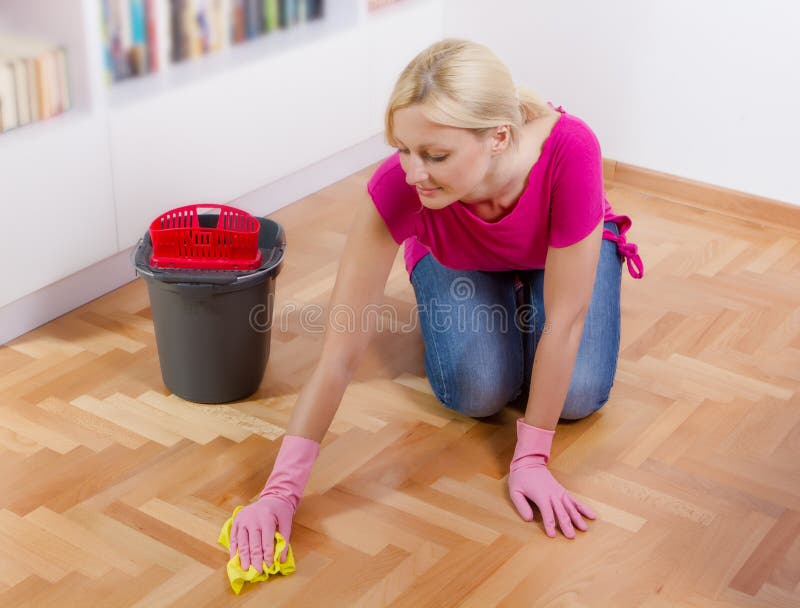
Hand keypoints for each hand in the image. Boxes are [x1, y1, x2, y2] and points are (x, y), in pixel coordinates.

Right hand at [229, 494, 293, 570]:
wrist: (272, 497)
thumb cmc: (280, 512)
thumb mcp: (287, 523)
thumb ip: (284, 541)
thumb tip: (281, 560)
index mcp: (266, 518)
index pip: (266, 541)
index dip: (268, 555)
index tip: (269, 566)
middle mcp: (253, 519)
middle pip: (253, 543)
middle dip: (255, 559)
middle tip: (257, 571)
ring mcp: (243, 519)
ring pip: (242, 542)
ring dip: (243, 557)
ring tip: (245, 568)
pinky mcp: (236, 520)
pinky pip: (234, 537)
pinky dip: (234, 549)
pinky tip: (235, 559)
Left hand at [508, 418, 595, 537]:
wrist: (530, 461)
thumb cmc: (521, 477)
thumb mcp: (515, 491)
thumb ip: (521, 505)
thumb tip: (529, 519)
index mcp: (541, 496)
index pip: (547, 512)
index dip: (549, 524)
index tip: (552, 535)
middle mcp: (553, 495)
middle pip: (561, 511)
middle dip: (566, 524)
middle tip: (571, 537)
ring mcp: (559, 493)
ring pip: (570, 507)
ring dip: (577, 518)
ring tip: (584, 529)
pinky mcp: (563, 491)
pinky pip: (574, 501)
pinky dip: (583, 508)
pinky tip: (591, 515)